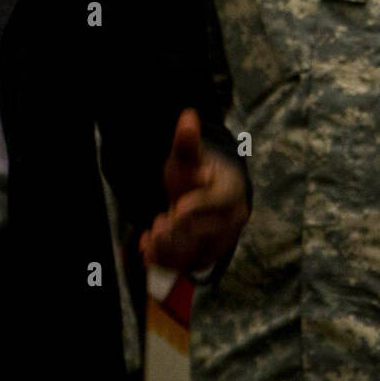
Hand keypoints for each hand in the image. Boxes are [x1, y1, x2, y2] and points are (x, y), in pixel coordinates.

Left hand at [139, 108, 247, 273]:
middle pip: (205, 230)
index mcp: (231, 191)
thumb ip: (187, 142)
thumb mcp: (188, 158)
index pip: (218, 201)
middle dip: (178, 230)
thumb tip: (187, 116)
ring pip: (197, 251)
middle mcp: (231, 219)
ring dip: (171, 250)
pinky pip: (189, 264)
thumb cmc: (197, 174)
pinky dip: (168, 262)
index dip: (199, 206)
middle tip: (156, 225)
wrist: (204, 197)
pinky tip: (148, 253)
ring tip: (148, 242)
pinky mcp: (208, 257)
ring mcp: (222, 240)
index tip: (177, 209)